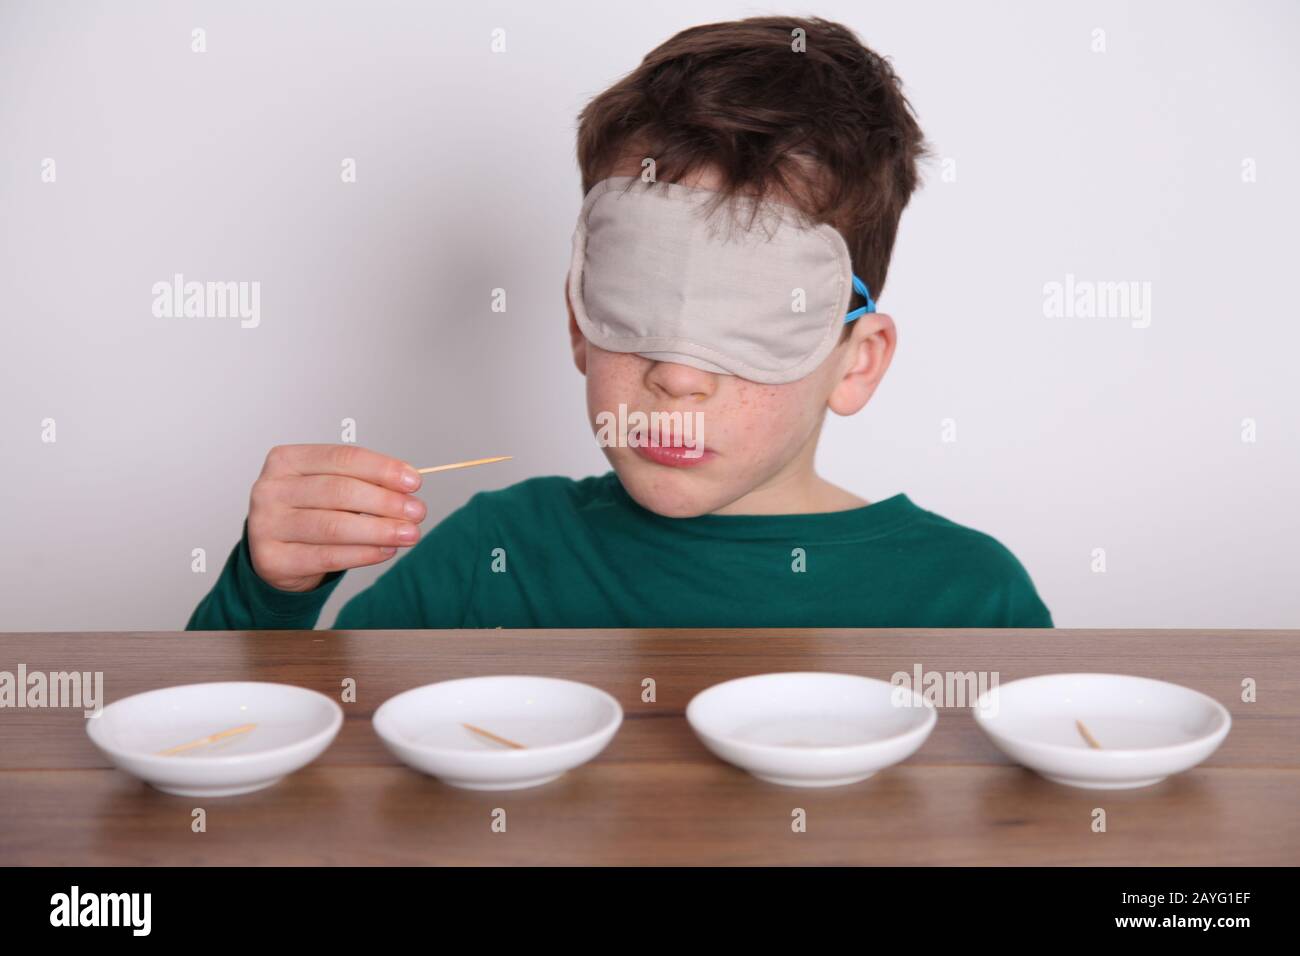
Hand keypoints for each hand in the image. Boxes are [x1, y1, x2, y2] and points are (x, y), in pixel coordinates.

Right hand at [247, 444, 425, 591]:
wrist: (276, 555)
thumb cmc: (309, 513)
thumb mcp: (331, 489)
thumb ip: (363, 484)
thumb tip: (407, 488)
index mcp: (286, 460)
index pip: (342, 458)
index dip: (382, 469)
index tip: (414, 481)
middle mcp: (271, 489)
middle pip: (339, 491)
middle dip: (385, 501)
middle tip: (417, 511)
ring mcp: (266, 525)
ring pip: (334, 526)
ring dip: (380, 530)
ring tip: (410, 533)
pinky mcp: (273, 559)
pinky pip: (327, 556)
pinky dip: (363, 554)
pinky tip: (386, 550)